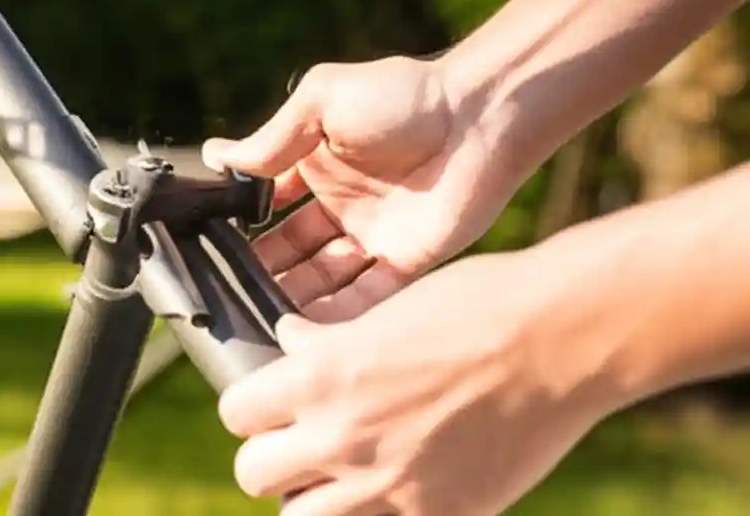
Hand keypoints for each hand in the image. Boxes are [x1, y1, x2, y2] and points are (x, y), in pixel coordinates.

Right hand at [203, 56, 519, 321]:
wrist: (482, 114)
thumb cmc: (404, 95)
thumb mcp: (323, 101)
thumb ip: (272, 139)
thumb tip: (216, 157)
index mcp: (317, 168)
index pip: (269, 210)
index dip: (242, 232)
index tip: (210, 254)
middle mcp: (342, 207)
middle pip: (291, 254)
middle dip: (262, 275)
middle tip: (228, 301)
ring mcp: (375, 237)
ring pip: (324, 281)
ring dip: (294, 301)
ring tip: (257, 325)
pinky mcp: (409, 261)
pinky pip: (367, 299)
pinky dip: (338, 317)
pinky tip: (307, 336)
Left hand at [217, 247, 622, 515]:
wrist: (564, 339)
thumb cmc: (479, 306)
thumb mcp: (388, 309)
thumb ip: (329, 340)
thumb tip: (290, 340)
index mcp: (321, 376)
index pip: (236, 413)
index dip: (251, 408)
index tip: (270, 406)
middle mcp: (343, 435)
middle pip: (254, 473)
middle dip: (271, 458)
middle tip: (301, 444)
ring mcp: (389, 485)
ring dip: (312, 498)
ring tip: (340, 477)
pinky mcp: (439, 515)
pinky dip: (380, 514)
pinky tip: (399, 489)